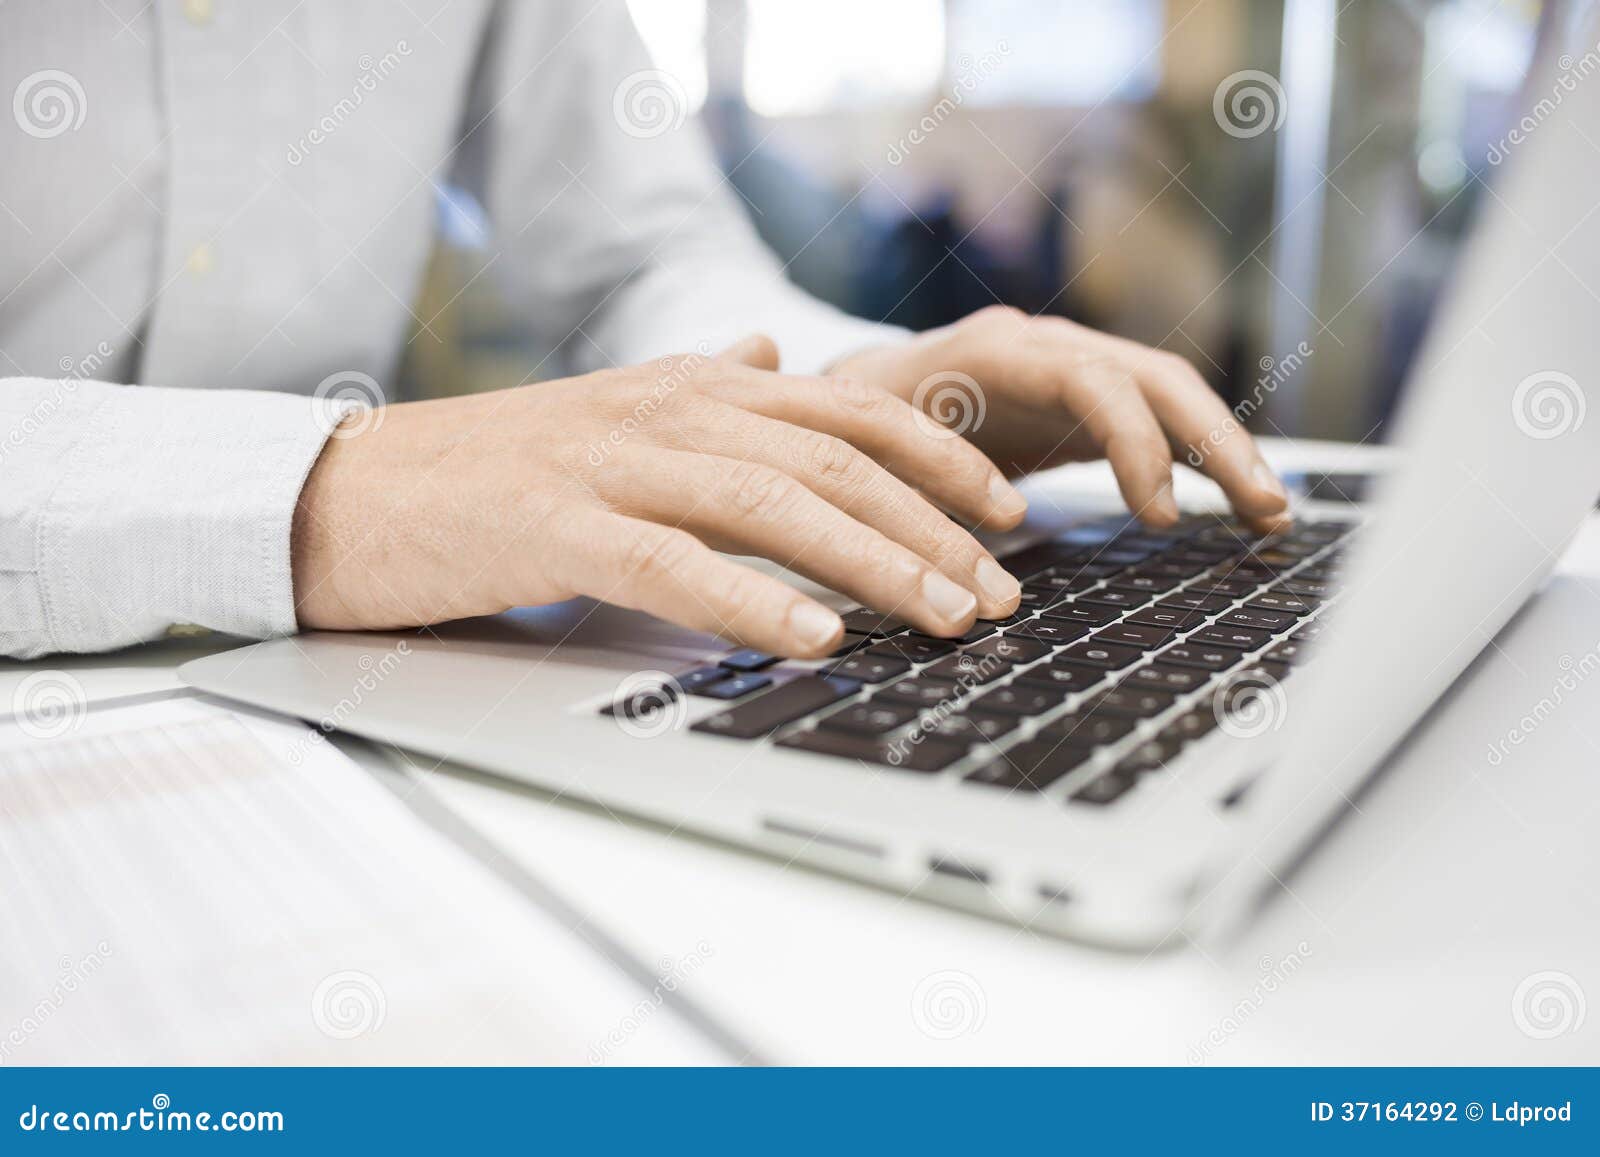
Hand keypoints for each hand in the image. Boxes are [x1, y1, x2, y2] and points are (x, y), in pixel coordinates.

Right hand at [291, 337, 1027, 656]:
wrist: (355, 492)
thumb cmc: (495, 469)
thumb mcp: (614, 411)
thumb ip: (704, 388)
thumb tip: (774, 358)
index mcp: (690, 387)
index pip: (847, 410)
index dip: (938, 458)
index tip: (1006, 510)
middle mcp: (666, 411)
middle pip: (833, 462)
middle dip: (933, 528)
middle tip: (1000, 590)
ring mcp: (611, 464)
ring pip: (775, 506)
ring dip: (875, 565)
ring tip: (944, 617)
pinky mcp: (557, 529)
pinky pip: (677, 564)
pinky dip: (755, 600)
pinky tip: (819, 634)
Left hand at [834, 305, 1291, 533]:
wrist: (855, 400)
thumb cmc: (859, 431)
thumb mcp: (875, 450)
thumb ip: (918, 476)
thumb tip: (976, 526)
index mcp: (992, 352)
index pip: (1087, 378)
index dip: (1132, 441)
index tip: (1155, 515)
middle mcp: (1045, 347)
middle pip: (1153, 379)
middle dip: (1215, 442)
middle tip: (1262, 508)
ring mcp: (1073, 368)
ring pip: (1171, 397)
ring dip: (1227, 451)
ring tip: (1272, 514)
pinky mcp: (1088, 401)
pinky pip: (1161, 422)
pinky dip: (1203, 461)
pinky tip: (1244, 507)